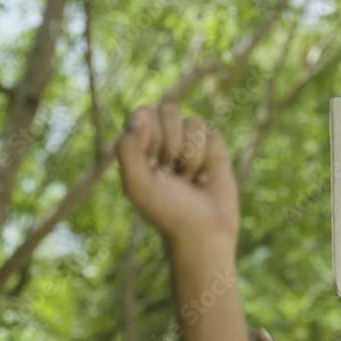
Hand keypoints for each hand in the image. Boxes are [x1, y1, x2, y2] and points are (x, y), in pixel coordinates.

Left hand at [116, 105, 238, 253]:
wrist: (203, 231)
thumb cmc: (166, 211)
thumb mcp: (137, 185)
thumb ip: (128, 150)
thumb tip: (141, 116)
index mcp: (139, 142)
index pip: (144, 113)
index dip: (150, 135)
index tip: (152, 163)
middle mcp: (164, 136)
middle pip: (169, 109)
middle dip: (172, 143)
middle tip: (170, 171)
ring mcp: (189, 140)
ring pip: (193, 121)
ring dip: (191, 156)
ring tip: (187, 178)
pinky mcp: (213, 146)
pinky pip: (212, 134)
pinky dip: (208, 158)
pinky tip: (205, 176)